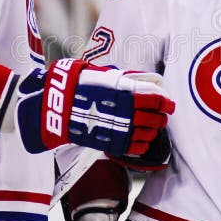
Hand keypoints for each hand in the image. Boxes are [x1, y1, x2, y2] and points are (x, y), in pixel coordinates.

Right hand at [15, 59, 174, 156]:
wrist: (52, 107)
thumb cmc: (74, 86)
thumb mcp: (98, 73)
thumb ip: (120, 77)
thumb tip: (141, 79)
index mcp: (122, 90)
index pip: (153, 97)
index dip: (165, 101)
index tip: (168, 103)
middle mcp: (123, 110)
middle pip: (154, 116)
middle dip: (161, 116)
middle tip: (163, 115)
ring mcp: (117, 128)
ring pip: (147, 133)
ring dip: (154, 131)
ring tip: (154, 128)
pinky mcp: (109, 142)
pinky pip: (134, 147)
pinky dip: (142, 145)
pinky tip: (142, 140)